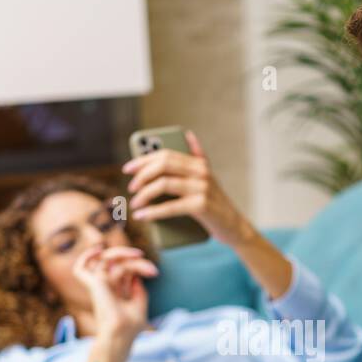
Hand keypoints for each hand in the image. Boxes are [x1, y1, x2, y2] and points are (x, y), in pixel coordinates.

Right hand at [71, 244, 155, 340]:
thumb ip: (137, 290)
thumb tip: (135, 276)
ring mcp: (99, 285)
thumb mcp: (139, 305)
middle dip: (135, 261)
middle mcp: (106, 287)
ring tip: (138, 255)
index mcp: (115, 292)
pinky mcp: (94, 285)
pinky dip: (86, 256)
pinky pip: (80, 268)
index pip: (125, 270)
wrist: (121, 335)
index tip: (154, 273)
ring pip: (107, 259)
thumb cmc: (130, 326)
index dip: (140, 266)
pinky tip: (98, 250)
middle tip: (152, 268)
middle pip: (118, 263)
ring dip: (123, 253)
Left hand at [123, 130, 256, 247]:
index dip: (143, 159)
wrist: (234, 227)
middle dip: (142, 175)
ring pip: (163, 184)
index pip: (165, 154)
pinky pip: (170, 207)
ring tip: (135, 204)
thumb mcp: (207, 179)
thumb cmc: (215, 205)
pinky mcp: (202, 206)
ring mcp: (202, 188)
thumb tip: (188, 135)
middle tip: (131, 187)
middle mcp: (201, 172)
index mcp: (199, 163)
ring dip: (144, 194)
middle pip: (163, 165)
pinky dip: (153, 212)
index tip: (127, 169)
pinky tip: (142, 216)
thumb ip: (198, 157)